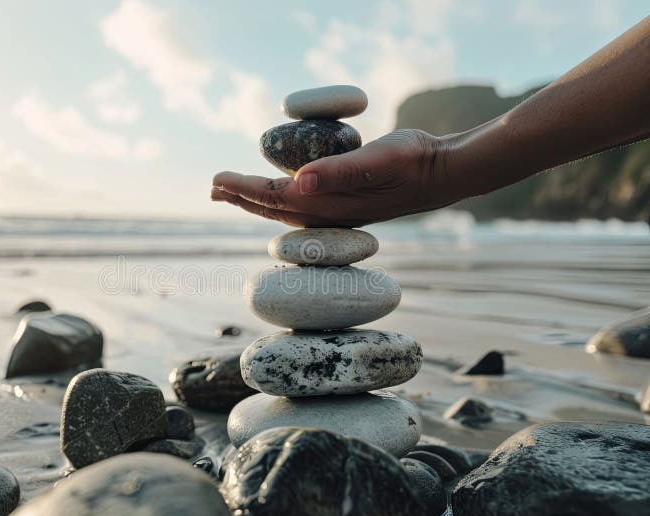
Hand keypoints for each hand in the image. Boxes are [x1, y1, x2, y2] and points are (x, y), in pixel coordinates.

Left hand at [211, 129, 461, 227]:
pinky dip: (279, 197)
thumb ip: (338, 171)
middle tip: (212, 188)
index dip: (242, 189)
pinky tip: (277, 191)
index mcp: (328, 204)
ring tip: (232, 192)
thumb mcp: (377, 159)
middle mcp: (328, 214)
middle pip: (272, 208)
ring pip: (284, 208)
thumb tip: (298, 182)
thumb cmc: (413, 161)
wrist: (444, 173)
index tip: (216, 180)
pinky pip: (301, 204)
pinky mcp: (345, 204)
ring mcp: (336, 212)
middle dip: (241, 197)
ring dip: (256, 198)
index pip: (273, 198)